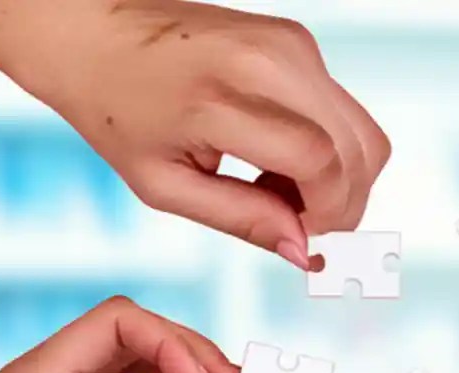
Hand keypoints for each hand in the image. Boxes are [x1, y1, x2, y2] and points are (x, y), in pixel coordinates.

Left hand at [0, 0, 389, 267]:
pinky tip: (275, 159)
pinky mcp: (298, 40)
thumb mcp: (164, 187)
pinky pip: (343, 111)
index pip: (320, 160)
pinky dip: (328, 149)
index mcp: (221, 98)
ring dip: (340, 179)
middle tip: (298, 225)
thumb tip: (305, 252)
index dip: (328, 213)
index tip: (305, 239)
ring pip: (364, 131)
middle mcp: (268, 60)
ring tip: (279, 191)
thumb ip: (241, 220)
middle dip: (345, 204)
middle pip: (360, 147)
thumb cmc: (117, 113)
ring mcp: (290, 44)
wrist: (94, 33)